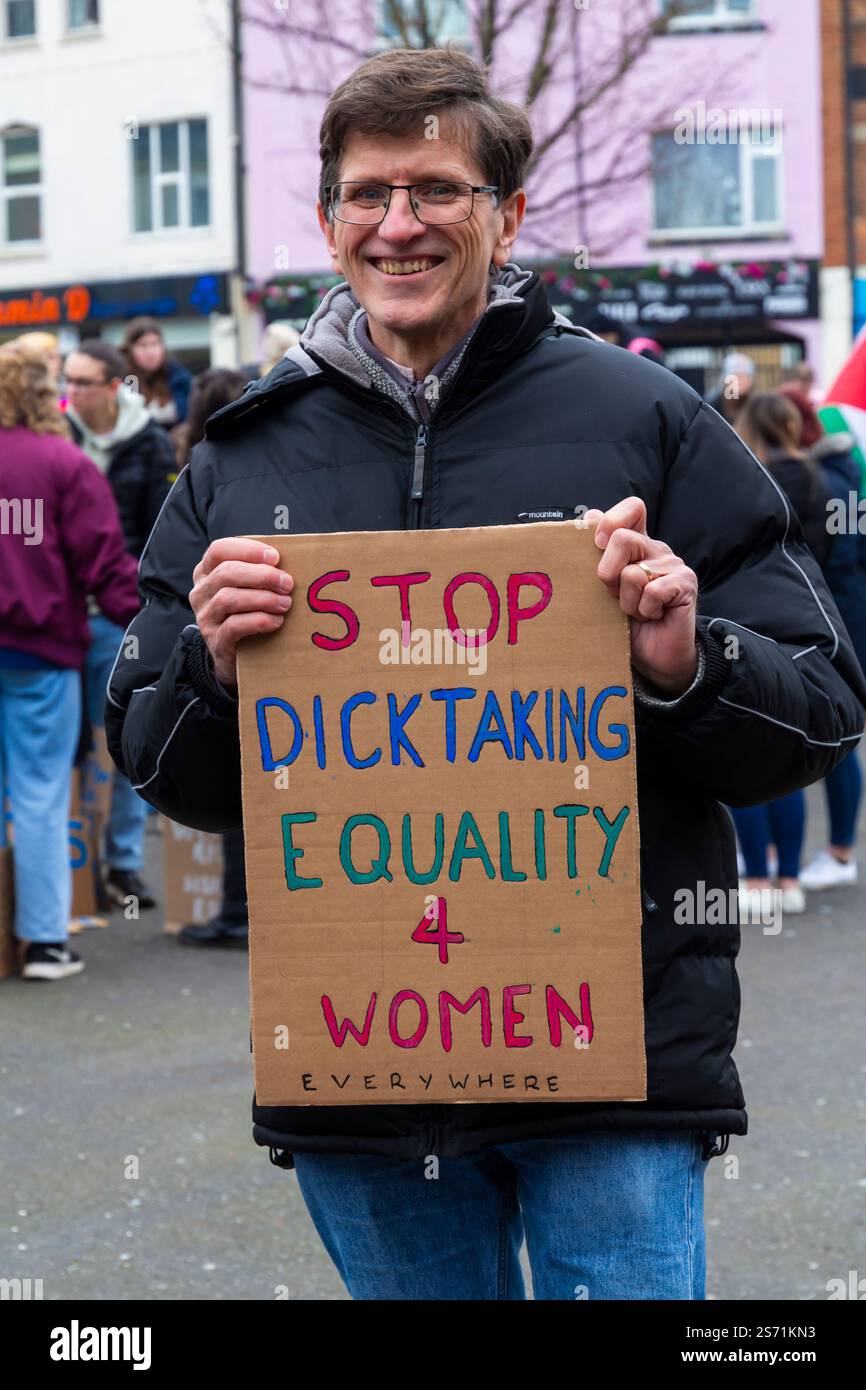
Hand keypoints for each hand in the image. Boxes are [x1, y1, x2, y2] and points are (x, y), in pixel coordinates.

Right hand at [190, 538, 293, 689]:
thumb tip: (289, 561)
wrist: (236, 657)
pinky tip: (276, 621)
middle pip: (226, 573)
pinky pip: (234, 626)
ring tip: (285, 603)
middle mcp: (201, 592)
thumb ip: (259, 571)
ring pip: (228, 599)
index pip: (219, 550)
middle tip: (287, 583)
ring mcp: (205, 617)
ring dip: (263, 598)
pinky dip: (259, 621)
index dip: (248, 550)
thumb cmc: (247, 612)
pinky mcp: (216, 640)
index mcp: (207, 572)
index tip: (275, 557)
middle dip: (261, 576)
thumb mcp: (247, 588)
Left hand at [582, 497, 697, 695]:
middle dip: (608, 574)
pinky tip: (655, 616)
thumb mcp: (605, 589)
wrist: (655, 657)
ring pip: (632, 574)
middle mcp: (656, 549)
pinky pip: (652, 591)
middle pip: (622, 538)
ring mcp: (674, 565)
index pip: (633, 508)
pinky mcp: (685, 583)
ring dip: (628, 602)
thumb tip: (590, 514)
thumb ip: (598, 555)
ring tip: (638, 611)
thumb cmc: (626, 623)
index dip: (612, 520)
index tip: (598, 544)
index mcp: (637, 544)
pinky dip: (646, 610)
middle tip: (616, 595)